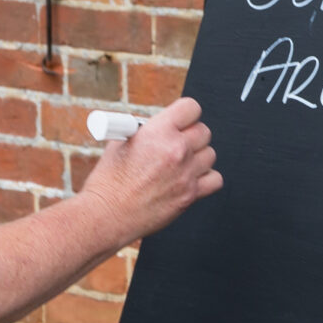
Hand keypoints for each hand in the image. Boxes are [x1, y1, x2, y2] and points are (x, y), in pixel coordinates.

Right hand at [80, 97, 222, 243]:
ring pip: (210, 154)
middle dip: (191, 135)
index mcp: (158, 132)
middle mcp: (176, 150)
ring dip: (198, 157)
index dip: (186, 114)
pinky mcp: (190, 195)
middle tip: (178, 143)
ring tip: (180, 164)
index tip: (181, 121)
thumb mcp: (121, 142)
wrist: (107, 214)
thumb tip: (160, 125)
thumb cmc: (109, 181)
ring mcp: (186, 173)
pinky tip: (189, 179)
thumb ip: (146, 130)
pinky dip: (206, 179)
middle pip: (204, 131)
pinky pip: (215, 179)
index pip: (191, 108)